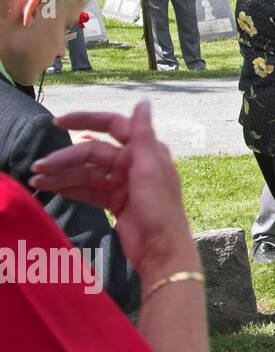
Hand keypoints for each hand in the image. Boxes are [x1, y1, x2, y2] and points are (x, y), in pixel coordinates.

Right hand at [28, 102, 196, 278]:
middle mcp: (134, 162)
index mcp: (146, 150)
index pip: (113, 125)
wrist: (161, 250)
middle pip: (93, 153)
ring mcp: (123, 182)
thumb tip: (143, 101)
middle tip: (39, 167)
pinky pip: (88, 189)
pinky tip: (50, 189)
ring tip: (38, 181)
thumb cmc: (161, 209)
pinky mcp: (115, 200)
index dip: (85, 120)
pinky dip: (70, 188)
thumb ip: (143, 135)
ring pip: (87, 172)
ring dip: (62, 175)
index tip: (57, 122)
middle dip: (66, 158)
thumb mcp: (151, 169)